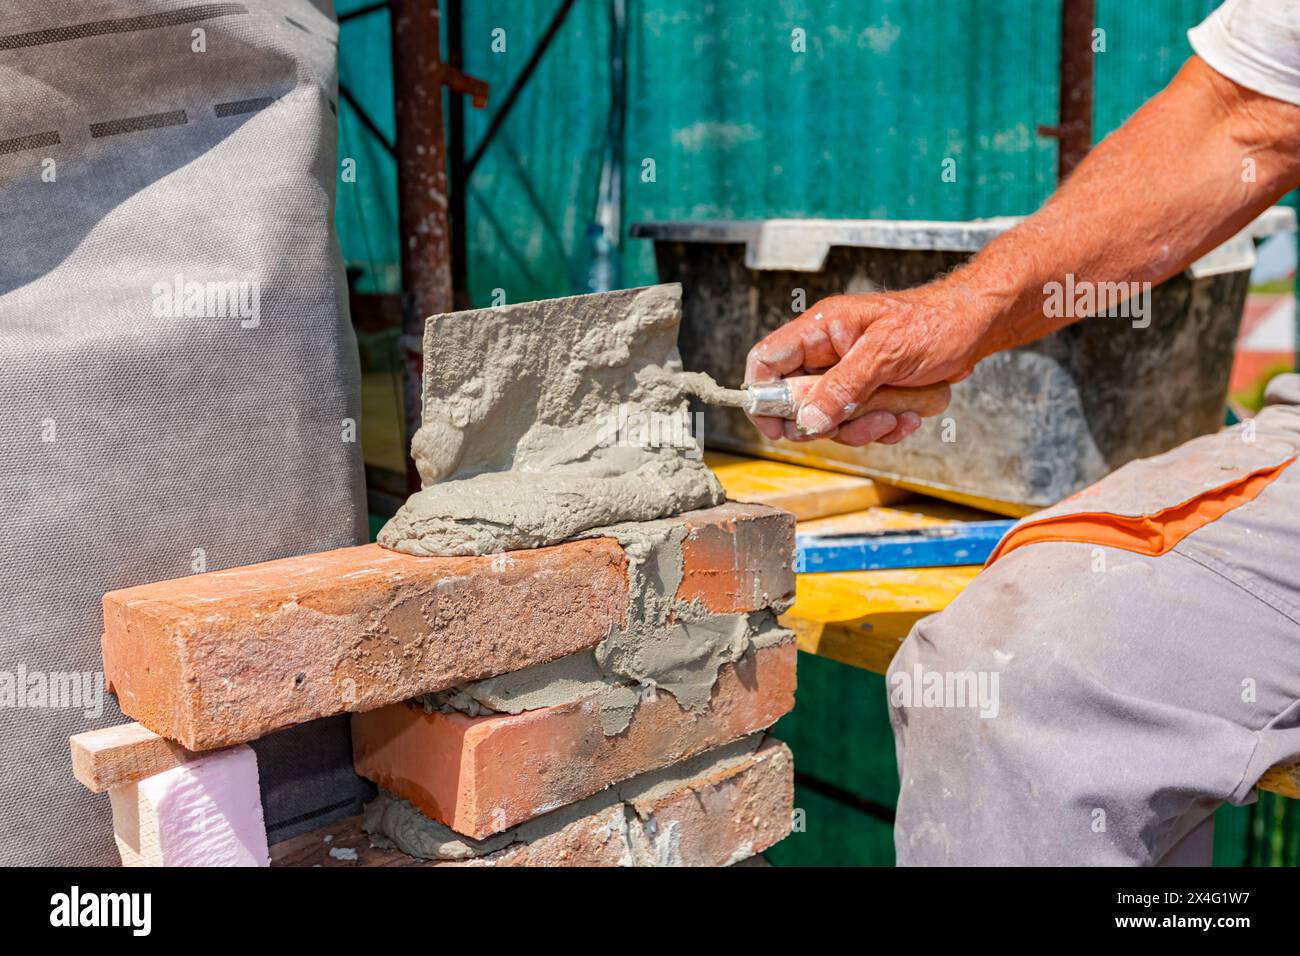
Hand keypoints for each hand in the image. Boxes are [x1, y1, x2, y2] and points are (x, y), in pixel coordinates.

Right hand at [744, 284, 987, 445]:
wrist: (976, 328)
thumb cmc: (935, 323)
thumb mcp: (887, 353)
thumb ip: (844, 386)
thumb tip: (807, 419)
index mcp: (820, 329)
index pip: (766, 360)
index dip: (762, 396)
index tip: (778, 427)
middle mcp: (827, 352)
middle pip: (796, 401)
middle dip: (825, 421)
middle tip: (854, 422)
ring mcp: (847, 375)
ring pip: (830, 419)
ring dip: (861, 428)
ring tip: (895, 417)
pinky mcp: (868, 392)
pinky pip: (859, 423)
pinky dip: (882, 428)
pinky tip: (908, 416)